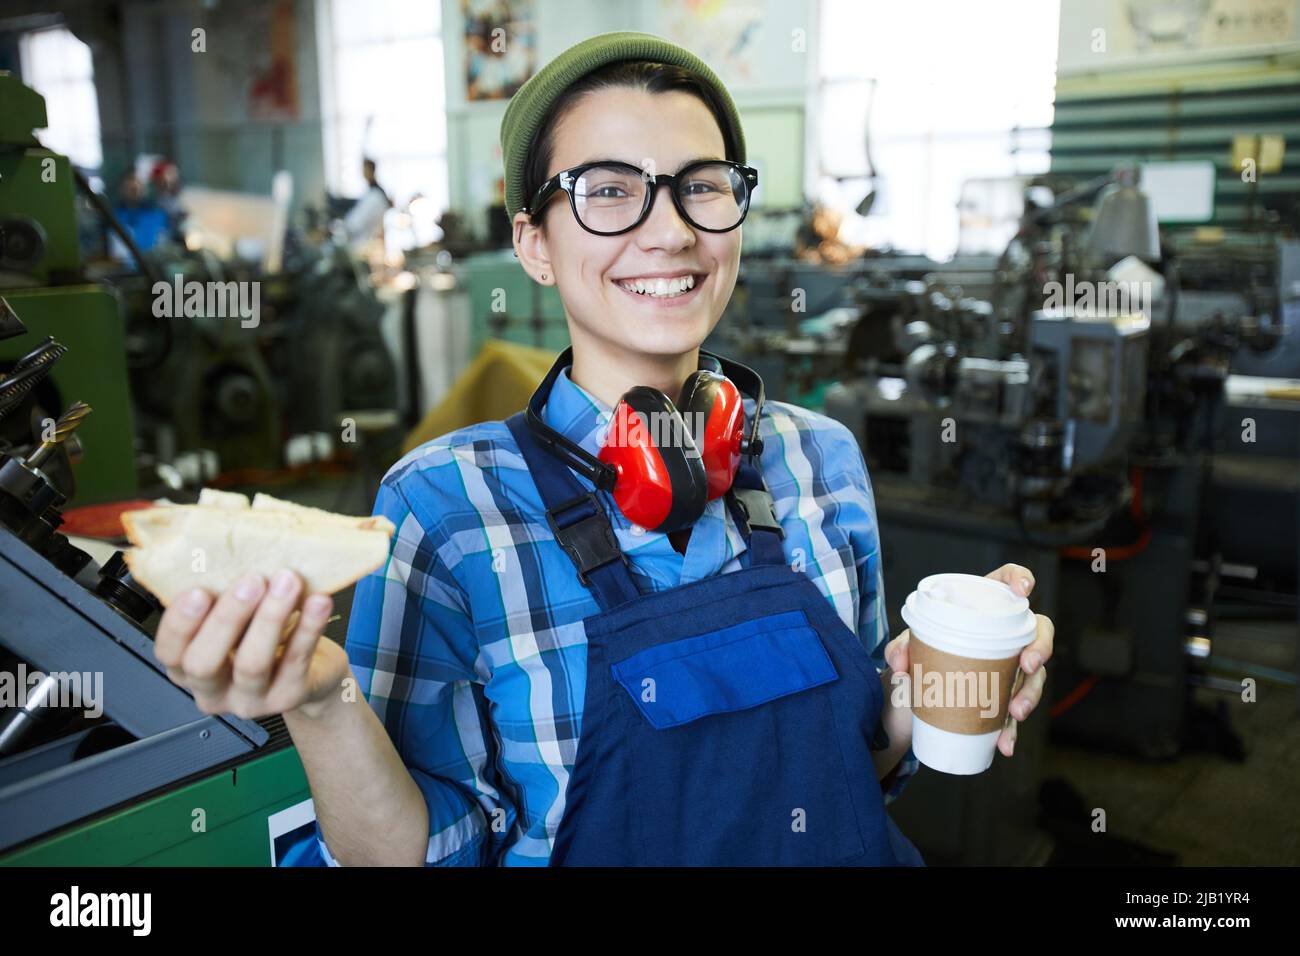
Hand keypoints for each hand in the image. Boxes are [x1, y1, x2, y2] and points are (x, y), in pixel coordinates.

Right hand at [153, 570, 349, 720]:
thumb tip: (226, 532)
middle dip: (226, 618)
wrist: (314, 673)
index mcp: (188, 666)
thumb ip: (224, 592)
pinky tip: (318, 601)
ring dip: (270, 617)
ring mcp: (249, 701)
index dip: (179, 624)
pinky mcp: (288, 699)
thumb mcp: (239, 617)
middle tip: (251, 580)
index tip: (198, 590)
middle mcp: (212, 690)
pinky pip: (296, 661)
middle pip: (203, 662)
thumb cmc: (268, 637)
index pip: (169, 652)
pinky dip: (309, 627)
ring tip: (288, 581)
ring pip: (251, 664)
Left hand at [882, 563, 1054, 757]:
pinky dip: (1010, 730)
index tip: (1025, 590)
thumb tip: (900, 664)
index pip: (1007, 581)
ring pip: (1033, 676)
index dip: (1020, 579)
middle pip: (1037, 631)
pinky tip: (1004, 744)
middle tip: (1028, 665)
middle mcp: (1004, 633)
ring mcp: (1009, 665)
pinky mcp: (1004, 696)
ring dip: (1030, 695)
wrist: (916, 689)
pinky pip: (1015, 712)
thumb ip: (899, 648)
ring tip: (1015, 713)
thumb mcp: (907, 645)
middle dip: (1040, 648)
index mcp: (982, 606)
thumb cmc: (920, 650)